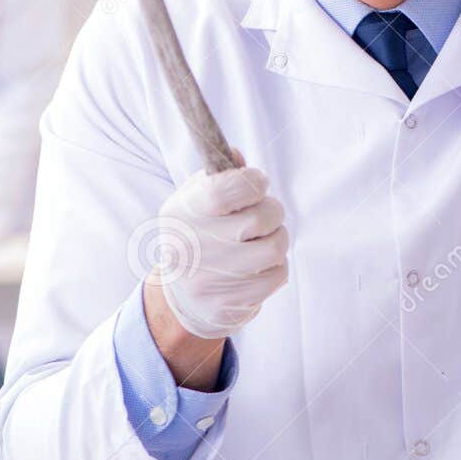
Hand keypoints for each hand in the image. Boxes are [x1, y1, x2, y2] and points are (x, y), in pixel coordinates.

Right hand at [147, 164, 289, 340]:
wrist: (182, 297)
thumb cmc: (196, 236)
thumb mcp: (194, 202)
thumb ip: (218, 178)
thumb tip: (237, 156)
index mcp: (183, 213)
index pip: (227, 190)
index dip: (254, 182)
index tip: (258, 183)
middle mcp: (194, 246)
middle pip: (261, 217)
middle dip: (271, 211)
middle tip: (262, 215)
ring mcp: (212, 278)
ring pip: (275, 247)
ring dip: (276, 238)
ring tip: (261, 240)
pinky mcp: (232, 303)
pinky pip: (278, 274)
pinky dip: (275, 267)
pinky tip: (257, 267)